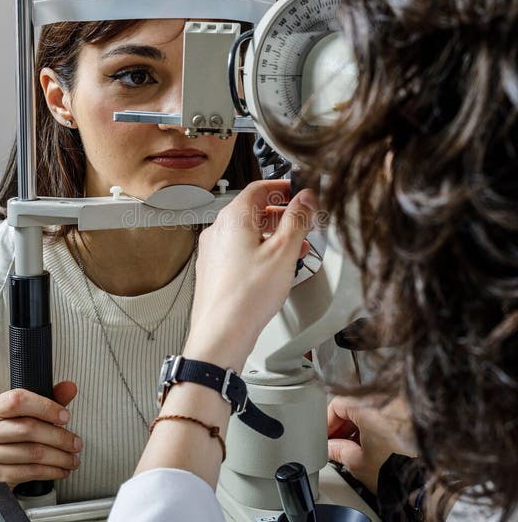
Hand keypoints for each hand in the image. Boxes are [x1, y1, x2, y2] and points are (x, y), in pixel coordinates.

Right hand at [0, 381, 80, 514]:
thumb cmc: (4, 440)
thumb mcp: (21, 417)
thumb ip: (46, 401)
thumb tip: (70, 387)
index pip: (17, 400)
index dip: (45, 407)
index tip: (65, 416)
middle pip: (27, 429)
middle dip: (59, 437)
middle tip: (76, 443)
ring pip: (31, 453)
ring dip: (59, 457)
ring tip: (72, 458)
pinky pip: (29, 472)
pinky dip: (50, 471)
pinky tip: (61, 470)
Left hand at [187, 180, 316, 371]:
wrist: (221, 334)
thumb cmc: (246, 296)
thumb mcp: (283, 252)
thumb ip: (297, 220)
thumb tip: (306, 199)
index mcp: (232, 218)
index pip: (259, 188)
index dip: (283, 187)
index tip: (300, 192)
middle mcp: (218, 231)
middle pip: (254, 211)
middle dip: (282, 215)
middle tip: (304, 222)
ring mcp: (214, 252)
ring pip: (248, 233)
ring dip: (274, 236)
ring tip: (297, 249)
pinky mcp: (214, 271)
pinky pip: (240, 251)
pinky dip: (260, 252)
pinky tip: (276, 268)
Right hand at [327, 395, 416, 493]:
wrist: (425, 484)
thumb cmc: (396, 472)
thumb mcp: (356, 462)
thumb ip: (337, 450)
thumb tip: (329, 447)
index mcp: (369, 405)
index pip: (337, 404)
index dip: (327, 422)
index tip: (325, 435)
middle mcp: (386, 400)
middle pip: (354, 404)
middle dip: (342, 425)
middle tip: (336, 442)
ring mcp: (401, 406)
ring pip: (370, 409)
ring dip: (357, 426)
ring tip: (353, 447)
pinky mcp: (412, 416)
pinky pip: (385, 413)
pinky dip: (375, 425)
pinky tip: (371, 444)